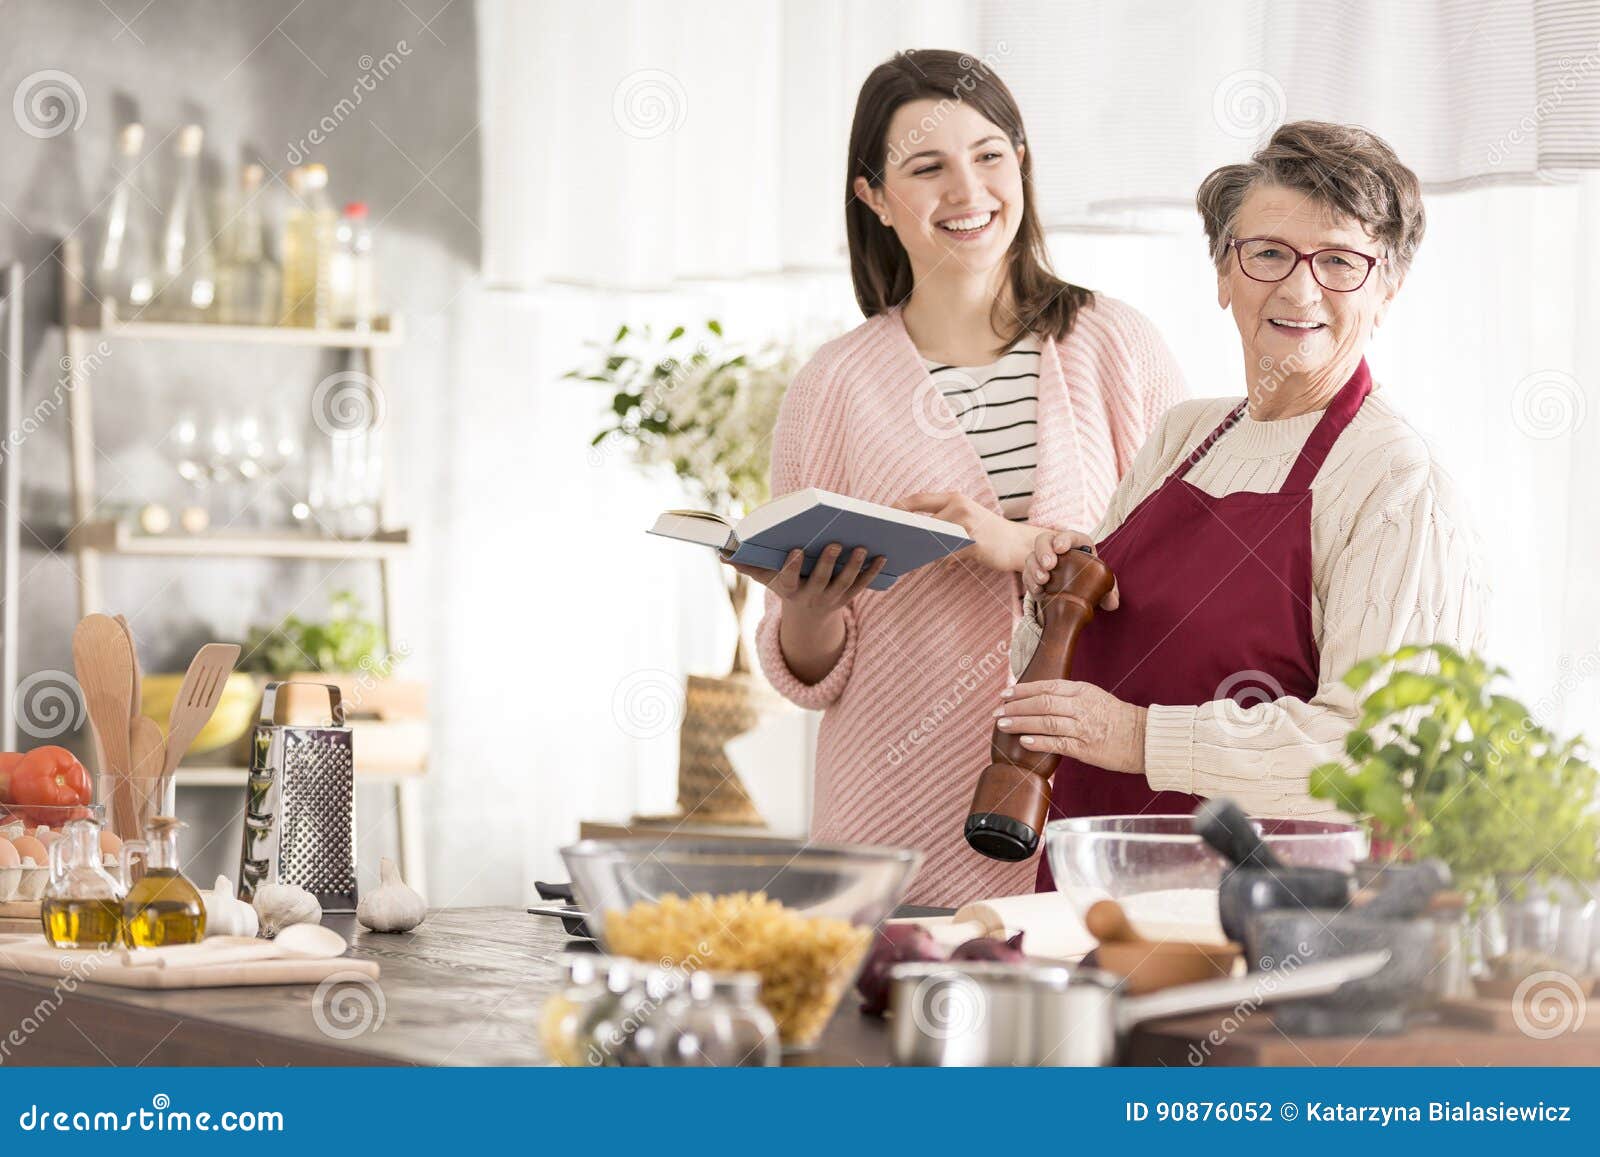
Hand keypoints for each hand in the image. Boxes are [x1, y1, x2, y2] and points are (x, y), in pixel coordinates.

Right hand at [733, 545, 885, 684]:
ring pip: (845, 584)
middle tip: (835, 543)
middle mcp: (811, 596)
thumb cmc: (785, 585)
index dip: (793, 566)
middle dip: (828, 563)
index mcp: (790, 589)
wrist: (808, 615)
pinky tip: (882, 557)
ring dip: (854, 567)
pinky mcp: (848, 597)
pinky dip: (873, 572)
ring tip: (861, 548)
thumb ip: (747, 565)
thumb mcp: (766, 578)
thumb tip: (723, 554)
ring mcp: (831, 599)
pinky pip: (862, 585)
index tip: (796, 550)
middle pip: (821, 581)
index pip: (789, 579)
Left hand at [896, 491, 1035, 572]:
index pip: (919, 499)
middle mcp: (960, 507)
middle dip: (906, 531)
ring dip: (921, 548)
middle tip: (889, 540)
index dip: (899, 506)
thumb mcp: (966, 516)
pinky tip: (940, 566)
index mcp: (955, 498)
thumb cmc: (987, 532)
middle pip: (922, 519)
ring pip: (933, 539)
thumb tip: (915, 530)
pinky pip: (947, 555)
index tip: (882, 515)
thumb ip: (944, 518)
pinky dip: (941, 561)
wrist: (1017, 544)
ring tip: (909, 554)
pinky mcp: (973, 543)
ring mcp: (966, 525)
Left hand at [995, 679, 1146, 773]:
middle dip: (1016, 707)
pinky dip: (1039, 741)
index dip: (1022, 690)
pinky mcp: (1085, 748)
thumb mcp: (1093, 697)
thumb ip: (1068, 696)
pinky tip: (1023, 741)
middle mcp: (1080, 706)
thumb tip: (1037, 697)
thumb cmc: (1117, 718)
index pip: (1046, 686)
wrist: (1143, 738)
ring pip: (1046, 722)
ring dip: (1021, 723)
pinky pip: (1058, 743)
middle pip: (1041, 702)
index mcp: (1081, 691)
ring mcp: (1083, 727)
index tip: (1004, 694)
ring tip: (1003, 725)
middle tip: (997, 712)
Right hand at [1023, 530, 1118, 608]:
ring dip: (1035, 568)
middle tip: (1049, 566)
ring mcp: (1042, 559)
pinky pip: (1026, 573)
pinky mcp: (1033, 572)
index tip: (1060, 548)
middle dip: (1044, 552)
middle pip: (1044, 541)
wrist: (1075, 591)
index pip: (1070, 536)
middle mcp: (1056, 548)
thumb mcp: (1100, 584)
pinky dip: (1029, 581)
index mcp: (1077, 545)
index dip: (1064, 539)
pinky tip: (1037, 590)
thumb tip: (1112, 603)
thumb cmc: (1090, 581)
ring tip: (1043, 581)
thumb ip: (1108, 592)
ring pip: (1032, 556)